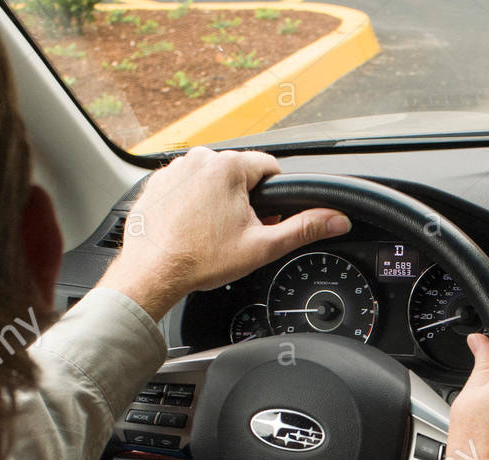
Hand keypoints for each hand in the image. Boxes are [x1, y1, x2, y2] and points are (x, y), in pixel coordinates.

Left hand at [100, 147, 349, 320]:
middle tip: (238, 232)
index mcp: (228, 167)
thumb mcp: (263, 246)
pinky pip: (187, 187)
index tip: (266, 218)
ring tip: (212, 233)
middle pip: (240, 174)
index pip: (270, 168)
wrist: (152, 271)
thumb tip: (336, 219)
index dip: (276, 197)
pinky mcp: (158, 182)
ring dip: (219, 201)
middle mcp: (199, 159)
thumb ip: (304, 228)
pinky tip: (192, 229)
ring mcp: (174, 169)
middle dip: (246, 200)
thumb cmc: (200, 259)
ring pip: (213, 180)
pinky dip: (194, 204)